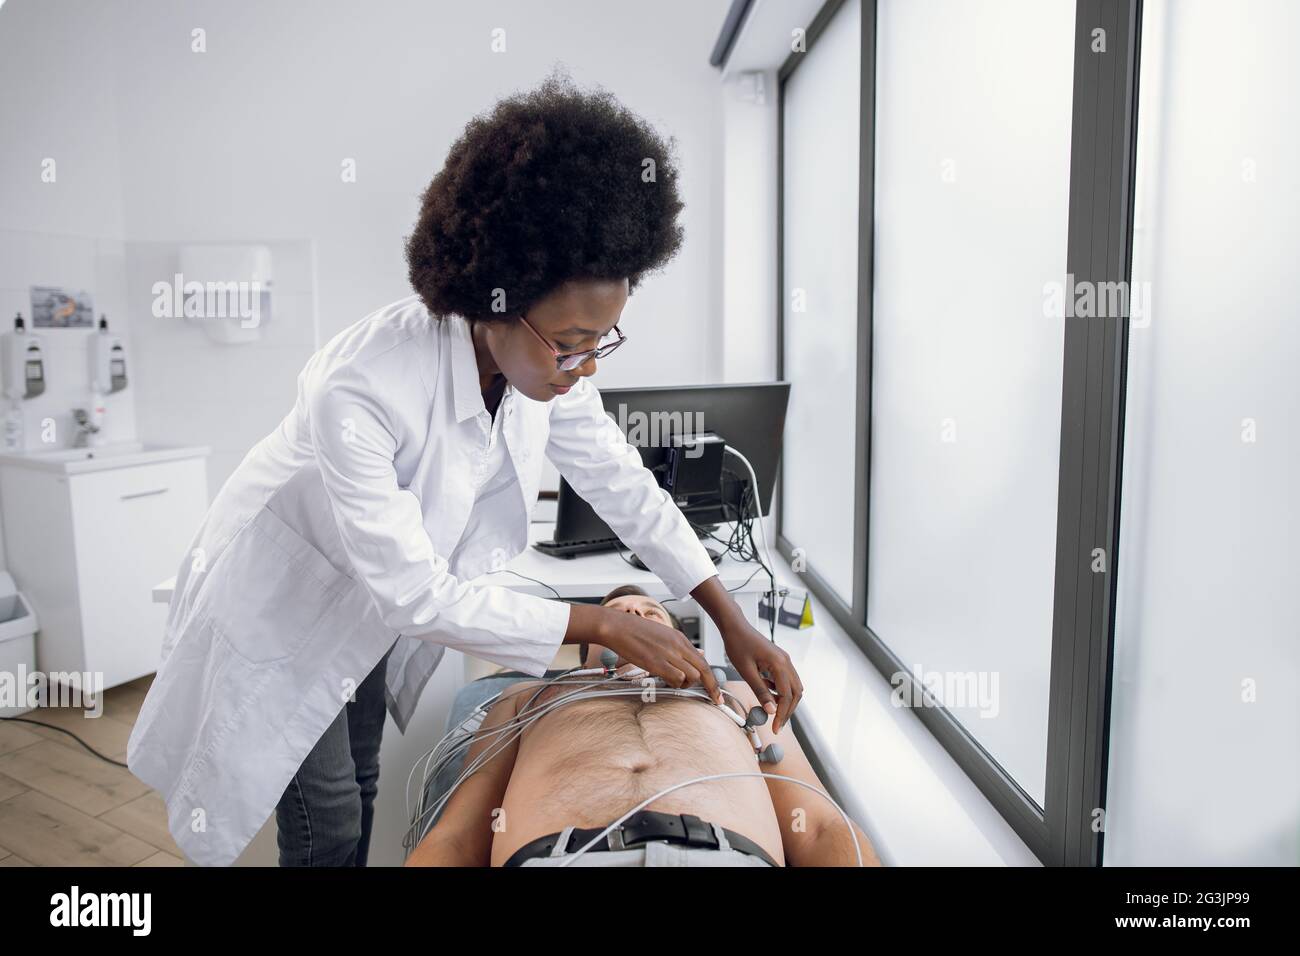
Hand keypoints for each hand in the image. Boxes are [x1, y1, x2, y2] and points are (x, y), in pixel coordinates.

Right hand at [598, 608, 721, 703]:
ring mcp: (668, 654)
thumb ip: (681, 646)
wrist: (616, 626)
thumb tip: (700, 653)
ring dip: (685, 684)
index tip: (716, 694)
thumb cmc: (636, 630)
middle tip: (712, 699)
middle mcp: (678, 646)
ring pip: (691, 676)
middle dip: (709, 687)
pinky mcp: (656, 663)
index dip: (713, 680)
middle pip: (703, 670)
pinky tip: (664, 681)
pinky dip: (674, 684)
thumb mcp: (664, 634)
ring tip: (673, 682)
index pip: (704, 661)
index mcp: (680, 638)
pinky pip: (676, 678)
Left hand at [721, 619, 802, 733]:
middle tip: (777, 724)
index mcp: (779, 664)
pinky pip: (786, 679)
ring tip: (773, 712)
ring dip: (786, 701)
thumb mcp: (746, 671)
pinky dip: (781, 691)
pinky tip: (768, 694)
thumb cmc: (738, 644)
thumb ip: (760, 691)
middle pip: (796, 693)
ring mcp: (784, 660)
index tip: (776, 727)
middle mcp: (786, 661)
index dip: (782, 714)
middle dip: (787, 710)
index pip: (787, 696)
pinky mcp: (779, 660)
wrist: (735, 626)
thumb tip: (771, 710)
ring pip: (793, 687)